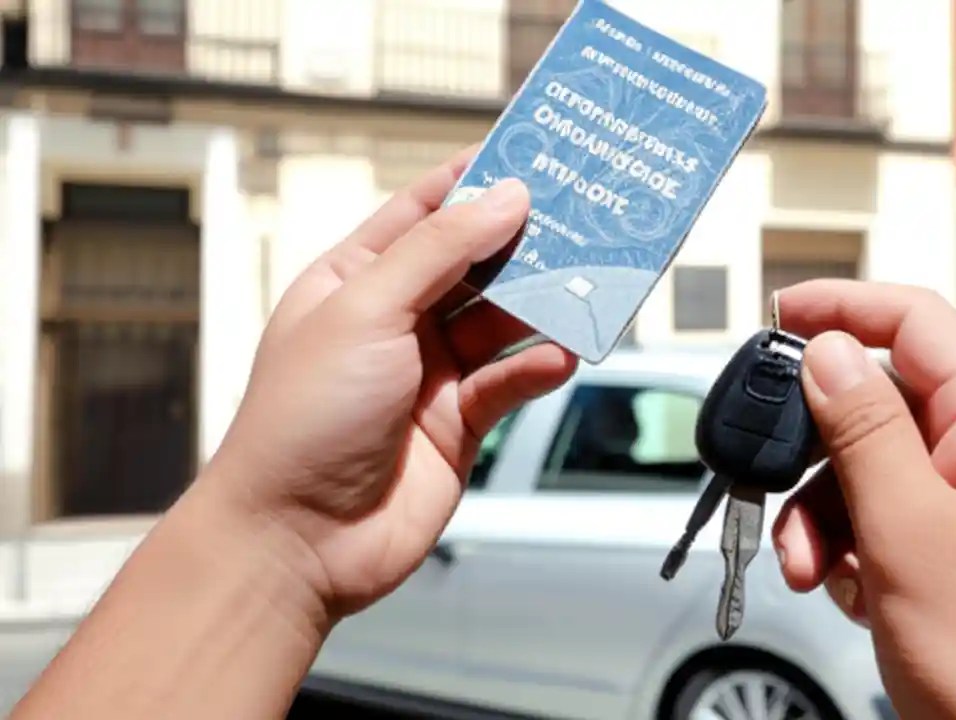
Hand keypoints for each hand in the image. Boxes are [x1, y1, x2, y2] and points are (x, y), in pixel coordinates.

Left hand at [200, 147, 576, 619]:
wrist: (299, 538)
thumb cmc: (302, 420)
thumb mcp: (366, 310)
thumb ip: (440, 251)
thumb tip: (505, 197)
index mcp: (354, 280)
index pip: (423, 213)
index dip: (475, 183)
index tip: (531, 157)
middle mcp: (394, 321)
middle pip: (475, 264)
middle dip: (523, 243)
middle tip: (580, 216)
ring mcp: (429, 373)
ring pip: (502, 322)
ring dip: (540, 306)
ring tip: (585, 283)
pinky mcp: (459, 423)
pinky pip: (510, 381)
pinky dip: (536, 367)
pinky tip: (558, 356)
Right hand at [771, 281, 955, 719]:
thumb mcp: (911, 529)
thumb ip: (862, 430)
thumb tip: (827, 350)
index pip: (912, 322)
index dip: (840, 307)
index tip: (777, 315)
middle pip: (879, 406)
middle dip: (815, 453)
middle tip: (774, 492)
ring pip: (875, 475)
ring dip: (826, 518)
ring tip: (813, 572)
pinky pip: (891, 528)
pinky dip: (855, 554)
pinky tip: (855, 596)